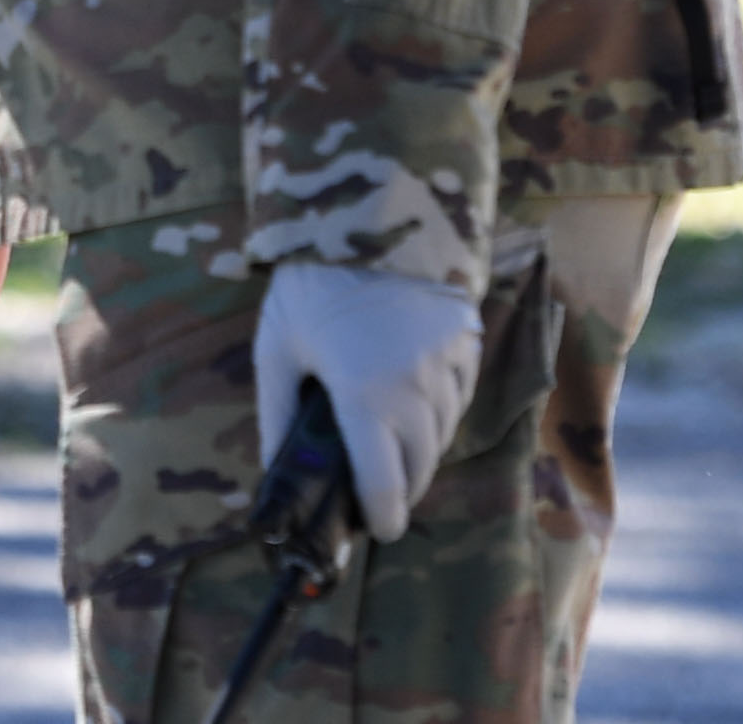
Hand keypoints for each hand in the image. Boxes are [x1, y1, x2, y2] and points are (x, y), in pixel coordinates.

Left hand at [253, 260, 485, 541]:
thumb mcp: (277, 348)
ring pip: (442, 436)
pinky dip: (437, 410)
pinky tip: (410, 399)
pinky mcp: (466, 344)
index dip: (381, 518)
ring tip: (388, 443)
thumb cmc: (310, 285)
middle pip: (418, 469)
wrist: (367, 213)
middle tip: (375, 488)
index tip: (374, 529)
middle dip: (398, 486)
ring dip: (418, 449)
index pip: (384, 488)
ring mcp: (447, 369)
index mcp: (365, 400)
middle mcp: (415, 393)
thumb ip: (279, 414)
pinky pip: (457, 398)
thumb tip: (276, 468)